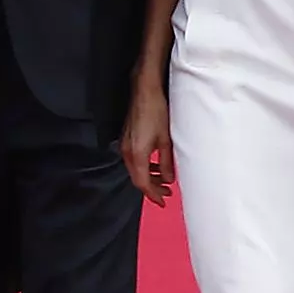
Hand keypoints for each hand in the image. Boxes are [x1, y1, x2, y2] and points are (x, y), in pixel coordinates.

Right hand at [119, 72, 174, 204]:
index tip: (163, 201)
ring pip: (135, 170)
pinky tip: (155, 165)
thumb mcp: (166, 140)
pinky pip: (134, 160)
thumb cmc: (156, 111)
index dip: (153, 195)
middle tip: (166, 194)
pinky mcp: (126, 139)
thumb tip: (168, 178)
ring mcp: (125, 145)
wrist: (145, 91)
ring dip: (149, 178)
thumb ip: (166, 163)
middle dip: (152, 189)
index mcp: (137, 154)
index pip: (143, 183)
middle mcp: (127, 152)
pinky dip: (145, 167)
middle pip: (137, 179)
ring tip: (163, 181)